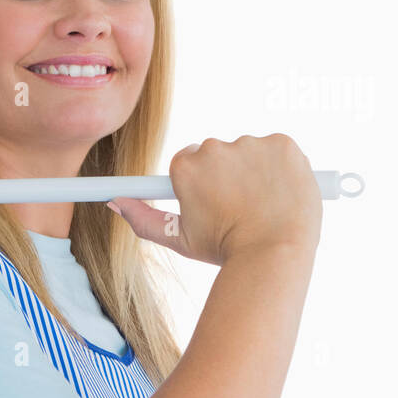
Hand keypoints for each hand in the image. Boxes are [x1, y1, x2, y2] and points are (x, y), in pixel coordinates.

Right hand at [107, 134, 321, 265]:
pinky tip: (281, 192)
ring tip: (263, 205)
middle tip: (239, 207)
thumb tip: (116, 202)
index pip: (188, 161)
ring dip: (254, 171)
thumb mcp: (180, 239)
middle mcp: (214, 148)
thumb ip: (143, 219)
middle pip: (217, 154)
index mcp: (186, 167)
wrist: (275, 253)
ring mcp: (251, 143)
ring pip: (248, 152)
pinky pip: (277, 149)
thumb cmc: (225, 249)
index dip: (202, 182)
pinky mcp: (282, 143)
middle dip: (227, 175)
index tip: (213, 195)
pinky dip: (280, 167)